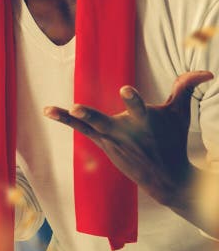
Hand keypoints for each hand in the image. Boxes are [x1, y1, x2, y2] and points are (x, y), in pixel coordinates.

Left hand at [44, 70, 214, 205]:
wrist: (166, 178)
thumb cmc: (173, 138)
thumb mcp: (180, 113)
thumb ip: (186, 88)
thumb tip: (207, 72)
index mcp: (145, 121)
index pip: (139, 108)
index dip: (132, 99)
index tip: (124, 89)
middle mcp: (125, 131)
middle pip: (106, 122)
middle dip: (92, 116)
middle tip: (76, 108)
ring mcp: (111, 139)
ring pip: (88, 127)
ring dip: (69, 119)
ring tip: (50, 110)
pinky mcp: (102, 143)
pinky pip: (82, 130)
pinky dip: (66, 121)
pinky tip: (49, 111)